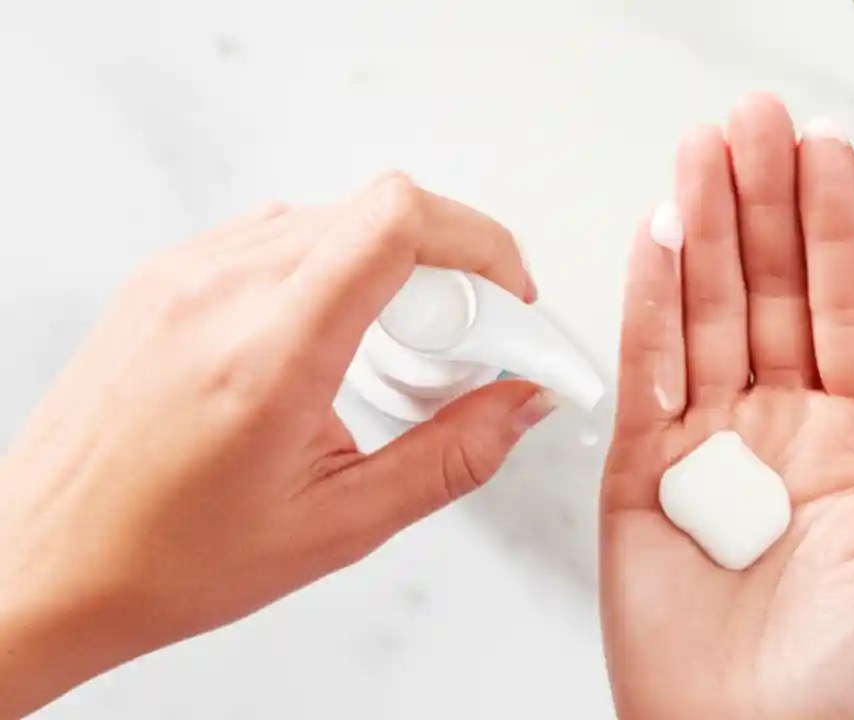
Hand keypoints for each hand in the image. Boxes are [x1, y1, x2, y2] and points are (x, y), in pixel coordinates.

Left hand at [0, 173, 555, 715]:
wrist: (44, 562)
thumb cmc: (166, 558)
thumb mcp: (339, 526)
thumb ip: (451, 458)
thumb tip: (520, 403)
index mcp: (269, 352)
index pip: (396, 222)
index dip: (478, 242)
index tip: (506, 298)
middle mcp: (220, 289)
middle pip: (377, 210)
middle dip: (449, 265)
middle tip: (460, 343)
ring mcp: (185, 272)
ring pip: (331, 216)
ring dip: (391, 263)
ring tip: (395, 346)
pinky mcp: (165, 274)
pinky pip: (278, 232)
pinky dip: (332, 264)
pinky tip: (333, 334)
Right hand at [600, 95, 853, 719]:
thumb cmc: (850, 684)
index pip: (852, 306)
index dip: (839, 224)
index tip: (825, 146)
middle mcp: (787, 424)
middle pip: (774, 291)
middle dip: (763, 202)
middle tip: (748, 121)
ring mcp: (712, 441)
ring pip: (708, 312)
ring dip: (704, 231)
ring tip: (700, 153)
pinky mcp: (643, 469)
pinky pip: (647, 372)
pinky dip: (648, 305)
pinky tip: (658, 240)